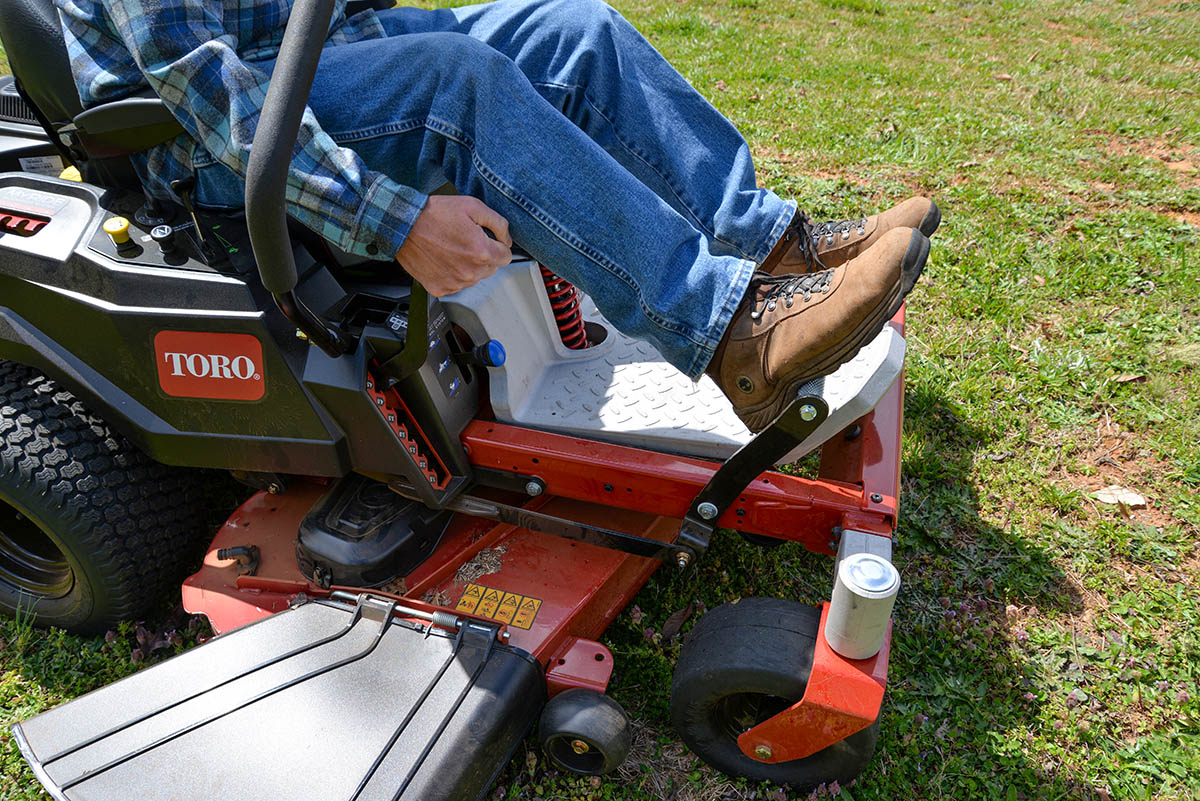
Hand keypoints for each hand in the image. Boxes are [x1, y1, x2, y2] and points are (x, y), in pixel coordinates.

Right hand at [394, 196, 512, 296]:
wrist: (403, 225)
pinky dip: (452, 274)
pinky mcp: (440, 288)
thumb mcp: (472, 206)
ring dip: (468, 265)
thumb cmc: (433, 214)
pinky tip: (443, 259)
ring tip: (451, 248)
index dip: (497, 244)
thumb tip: (507, 239)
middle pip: (491, 268)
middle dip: (483, 255)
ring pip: (474, 277)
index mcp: (482, 252)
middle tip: (465, 240)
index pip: (506, 256)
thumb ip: (498, 223)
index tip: (487, 239)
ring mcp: (455, 283)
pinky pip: (456, 285)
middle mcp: (470, 272)